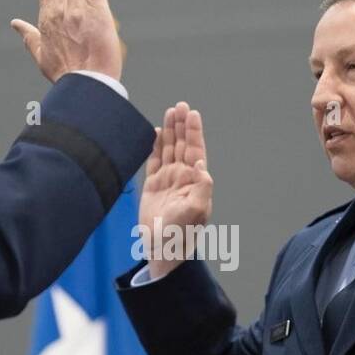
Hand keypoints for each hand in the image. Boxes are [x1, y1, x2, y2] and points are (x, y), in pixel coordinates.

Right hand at [139, 102, 212, 279]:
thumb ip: (202, 187)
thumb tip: (202, 165)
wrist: (162, 248)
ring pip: (169, 149)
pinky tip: (158, 133)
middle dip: (182, 125)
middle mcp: (182, 177)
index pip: (195, 150)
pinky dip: (156, 146)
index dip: (194, 132)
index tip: (192, 114)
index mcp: (195, 181)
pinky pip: (154, 161)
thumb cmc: (181, 233)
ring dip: (170, 131)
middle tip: (180, 106)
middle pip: (183, 145)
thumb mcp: (196, 211)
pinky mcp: (152, 186)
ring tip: (170, 111)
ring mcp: (167, 180)